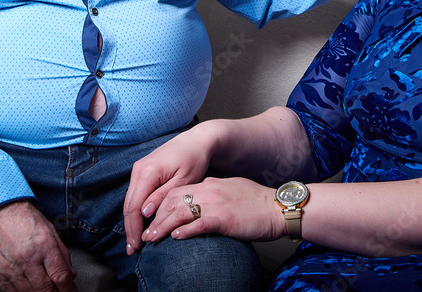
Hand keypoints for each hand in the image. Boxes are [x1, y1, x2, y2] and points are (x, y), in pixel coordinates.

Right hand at [0, 200, 75, 291]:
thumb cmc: (22, 217)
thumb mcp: (49, 229)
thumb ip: (62, 253)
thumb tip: (70, 274)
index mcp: (43, 244)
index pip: (60, 276)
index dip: (69, 288)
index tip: (71, 291)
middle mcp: (27, 257)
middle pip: (46, 289)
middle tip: (60, 291)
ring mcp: (10, 267)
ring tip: (45, 289)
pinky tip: (29, 288)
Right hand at [123, 125, 217, 253]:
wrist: (197, 140)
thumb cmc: (194, 160)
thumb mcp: (183, 181)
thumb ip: (163, 197)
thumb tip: (144, 212)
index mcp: (148, 172)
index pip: (135, 207)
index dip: (134, 229)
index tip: (137, 247)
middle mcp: (138, 169)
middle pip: (129, 205)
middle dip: (130, 229)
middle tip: (132, 251)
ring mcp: (138, 169)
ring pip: (130, 200)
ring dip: (131, 222)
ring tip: (134, 242)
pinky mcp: (142, 171)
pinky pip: (135, 194)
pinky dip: (135, 211)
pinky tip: (139, 224)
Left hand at [141, 177, 281, 243]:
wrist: (276, 208)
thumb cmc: (256, 202)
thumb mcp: (231, 189)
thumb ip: (214, 192)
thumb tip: (200, 200)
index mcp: (210, 184)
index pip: (177, 191)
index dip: (161, 205)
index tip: (151, 218)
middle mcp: (209, 190)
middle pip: (173, 201)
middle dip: (156, 217)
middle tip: (146, 232)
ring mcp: (215, 204)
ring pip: (180, 213)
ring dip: (163, 226)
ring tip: (152, 237)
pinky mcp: (223, 219)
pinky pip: (198, 224)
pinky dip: (184, 231)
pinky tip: (175, 238)